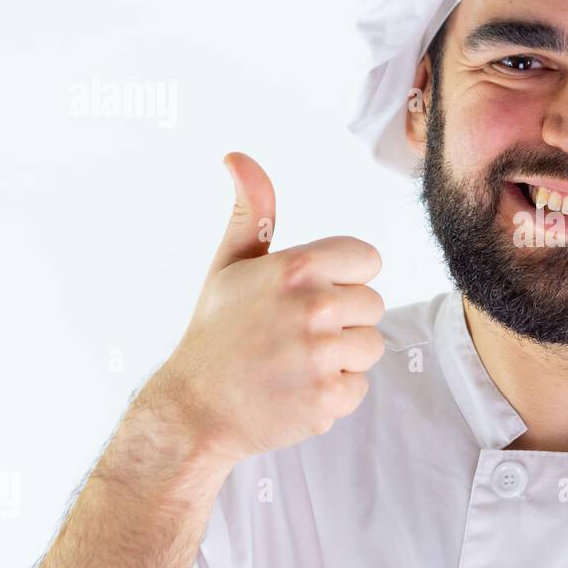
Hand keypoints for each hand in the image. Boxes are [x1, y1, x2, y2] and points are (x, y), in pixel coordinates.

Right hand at [139, 152, 385, 465]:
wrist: (194, 410)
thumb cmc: (216, 334)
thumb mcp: (230, 265)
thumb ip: (252, 212)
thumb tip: (237, 157)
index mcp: (297, 267)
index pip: (367, 260)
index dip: (342, 278)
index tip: (308, 295)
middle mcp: (314, 308)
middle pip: (373, 304)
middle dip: (343, 320)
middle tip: (293, 335)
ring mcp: (322, 356)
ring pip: (371, 346)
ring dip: (342, 357)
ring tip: (295, 362)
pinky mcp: (328, 398)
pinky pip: (359, 386)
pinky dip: (334, 393)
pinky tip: (296, 390)